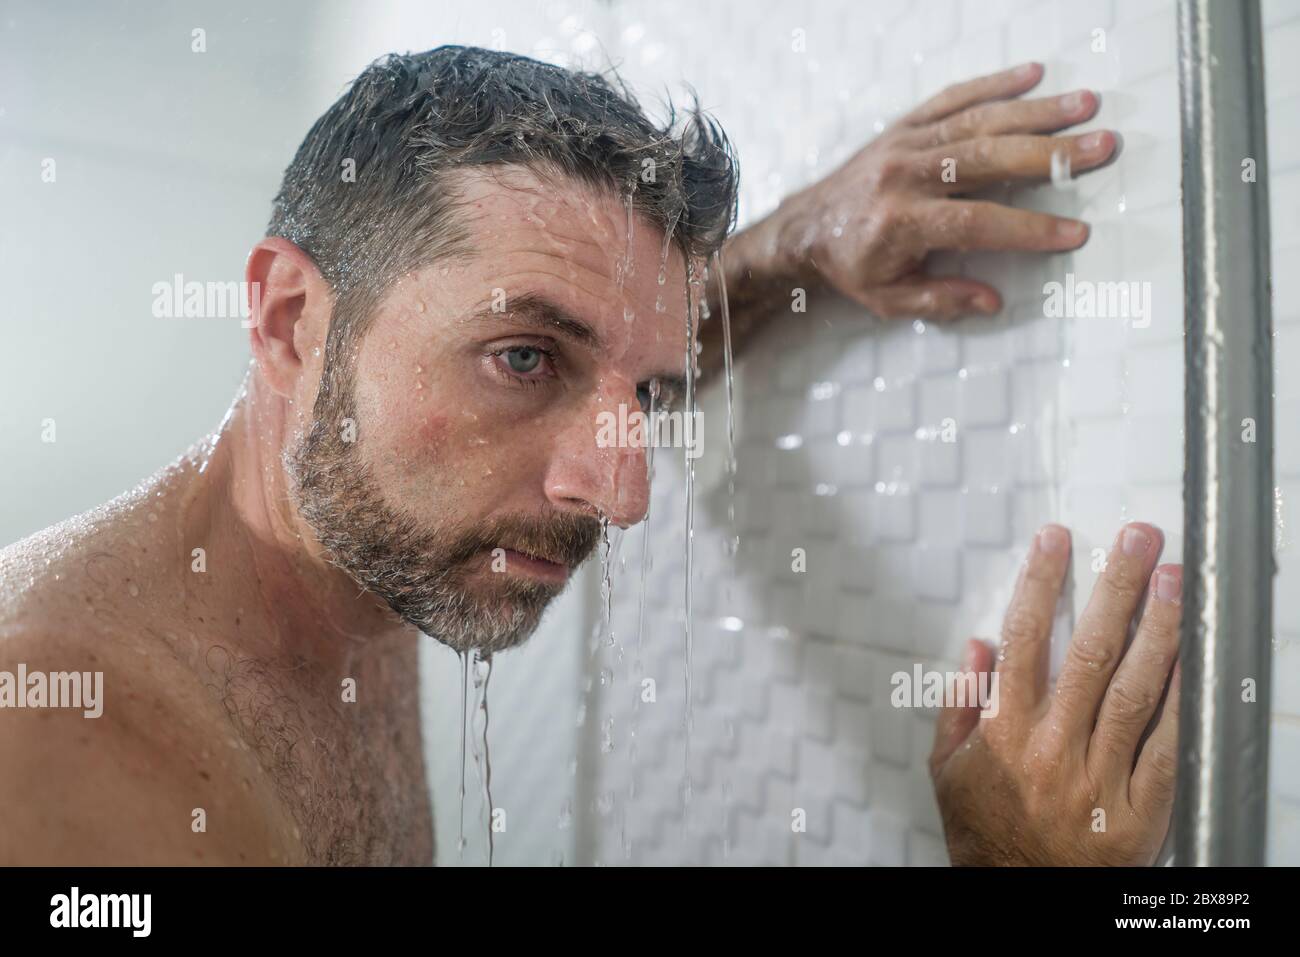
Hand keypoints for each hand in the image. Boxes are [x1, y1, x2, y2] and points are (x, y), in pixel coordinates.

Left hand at [774, 63, 1116, 318]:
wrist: (805, 226)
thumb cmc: (851, 265)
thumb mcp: (888, 298)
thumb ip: (941, 300)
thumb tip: (992, 301)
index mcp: (902, 222)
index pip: (978, 223)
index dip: (1028, 230)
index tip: (1074, 232)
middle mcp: (905, 176)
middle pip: (989, 158)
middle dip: (1051, 153)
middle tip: (1102, 145)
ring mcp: (905, 144)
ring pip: (978, 121)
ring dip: (1036, 111)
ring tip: (1086, 104)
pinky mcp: (904, 126)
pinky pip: (952, 99)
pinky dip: (993, 84)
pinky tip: (1033, 75)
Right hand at [929, 522, 1182, 865]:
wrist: (1019, 898)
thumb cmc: (985, 832)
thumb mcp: (945, 770)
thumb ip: (958, 705)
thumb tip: (978, 647)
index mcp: (1004, 733)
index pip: (1023, 641)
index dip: (1038, 584)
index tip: (1054, 541)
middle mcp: (1052, 747)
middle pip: (1088, 653)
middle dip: (1114, 589)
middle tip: (1137, 540)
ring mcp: (1098, 777)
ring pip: (1132, 690)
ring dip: (1156, 628)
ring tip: (1172, 580)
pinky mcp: (1136, 810)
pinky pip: (1164, 747)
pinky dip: (1178, 700)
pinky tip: (1190, 658)